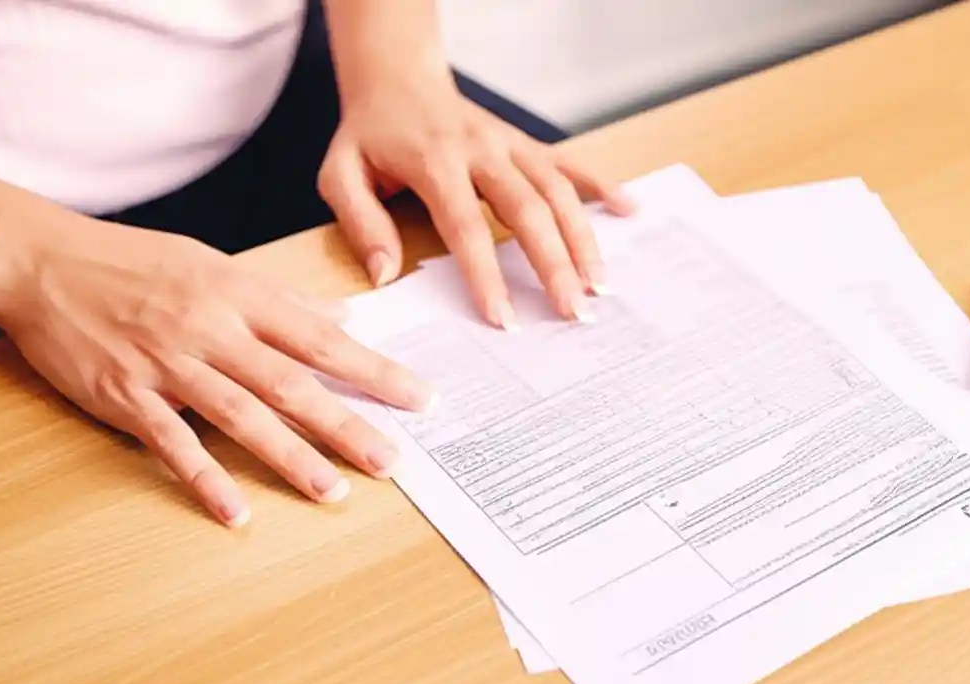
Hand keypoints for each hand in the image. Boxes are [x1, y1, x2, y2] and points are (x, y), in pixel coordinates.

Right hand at [0, 215, 433, 526]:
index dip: (373, 369)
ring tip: (334, 490)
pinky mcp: (126, 396)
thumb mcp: (216, 263)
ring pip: (240, 416)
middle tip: (392, 461)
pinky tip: (237, 510)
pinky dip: (204, 478)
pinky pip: (172, 443)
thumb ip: (281, 296)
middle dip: (345, 425)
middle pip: (291, 383)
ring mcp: (168, 365)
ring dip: (291, 456)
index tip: (417, 397)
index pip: (322, 337)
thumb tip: (344, 315)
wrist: (42, 261)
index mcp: (239, 295)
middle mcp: (211, 330)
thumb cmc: (135, 260)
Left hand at [318, 67, 633, 328]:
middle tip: (573, 311)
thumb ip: (360, 222)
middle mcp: (482, 150)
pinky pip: (570, 164)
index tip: (505, 319)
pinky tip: (628, 211)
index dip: (486, 275)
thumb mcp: (341, 173)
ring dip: (583, 239)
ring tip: (599, 285)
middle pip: (528, 210)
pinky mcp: (526, 143)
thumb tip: (386, 275)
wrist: (397, 77)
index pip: (466, 226)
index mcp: (434, 162)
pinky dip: (601, 185)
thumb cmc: (370, 134)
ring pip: (558, 191)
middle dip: (554, 264)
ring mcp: (510, 144)